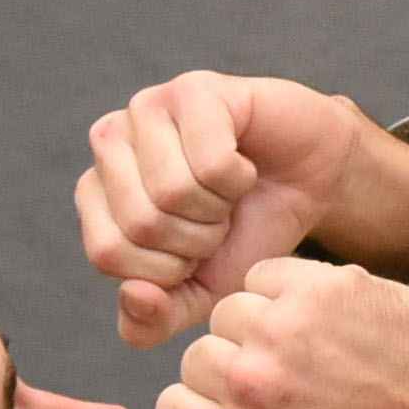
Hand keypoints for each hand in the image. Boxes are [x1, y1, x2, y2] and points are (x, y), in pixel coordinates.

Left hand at [77, 71, 408, 351]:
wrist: (313, 179)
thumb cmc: (250, 228)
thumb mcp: (199, 292)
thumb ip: (153, 319)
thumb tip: (133, 295)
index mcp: (95, 192)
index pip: (106, 254)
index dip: (166, 269)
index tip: (195, 249)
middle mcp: (109, 143)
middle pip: (139, 223)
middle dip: (196, 239)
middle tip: (219, 219)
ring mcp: (148, 108)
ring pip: (171, 192)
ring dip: (218, 209)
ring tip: (230, 193)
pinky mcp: (194, 89)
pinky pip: (210, 163)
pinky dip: (239, 179)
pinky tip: (245, 165)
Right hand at [156, 259, 408, 408]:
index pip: (171, 406)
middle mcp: (250, 382)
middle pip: (197, 359)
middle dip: (233, 372)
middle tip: (287, 385)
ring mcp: (285, 327)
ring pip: (229, 313)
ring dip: (259, 329)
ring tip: (305, 351)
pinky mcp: (322, 286)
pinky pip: (264, 274)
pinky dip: (282, 290)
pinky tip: (315, 318)